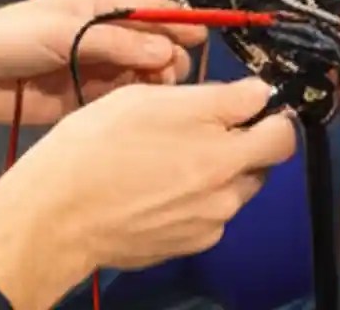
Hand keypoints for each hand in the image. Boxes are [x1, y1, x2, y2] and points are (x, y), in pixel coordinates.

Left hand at [0, 0, 208, 124]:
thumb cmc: (12, 37)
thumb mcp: (67, 31)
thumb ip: (117, 42)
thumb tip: (166, 49)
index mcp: (95, 9)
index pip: (146, 10)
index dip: (176, 20)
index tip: (203, 33)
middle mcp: (98, 38)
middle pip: (148, 44)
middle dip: (167, 54)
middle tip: (173, 70)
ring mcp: (90, 69)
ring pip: (136, 73)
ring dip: (152, 79)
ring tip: (158, 87)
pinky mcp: (81, 101)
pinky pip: (116, 99)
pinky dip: (131, 100)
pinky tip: (141, 105)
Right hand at [0, 78, 298, 309]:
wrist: (56, 215)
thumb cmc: (94, 149)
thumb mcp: (150, 99)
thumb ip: (217, 99)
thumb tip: (257, 94)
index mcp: (223, 154)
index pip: (283, 133)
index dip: (272, 113)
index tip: (253, 105)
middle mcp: (225, 193)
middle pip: (260, 163)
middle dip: (243, 142)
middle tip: (201, 127)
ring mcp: (208, 224)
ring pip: (233, 189)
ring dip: (218, 171)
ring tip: (168, 158)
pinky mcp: (187, 245)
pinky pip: (208, 215)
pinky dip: (195, 200)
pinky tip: (157, 188)